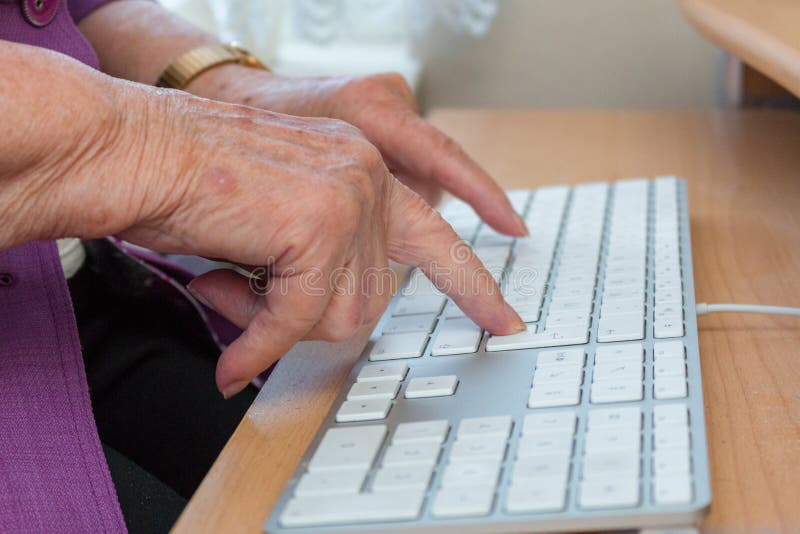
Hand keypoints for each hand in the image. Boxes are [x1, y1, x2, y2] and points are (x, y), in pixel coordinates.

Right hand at [16, 67, 524, 397]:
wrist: (131, 150)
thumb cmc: (189, 185)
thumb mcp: (275, 223)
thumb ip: (320, 263)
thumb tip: (328, 318)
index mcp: (363, 168)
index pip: (437, 235)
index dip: (473, 285)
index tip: (503, 319)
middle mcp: (367, 173)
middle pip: (373, 297)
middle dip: (308, 316)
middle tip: (248, 299)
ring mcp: (349, 195)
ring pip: (342, 313)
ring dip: (279, 322)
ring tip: (229, 286)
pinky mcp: (319, 224)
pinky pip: (299, 319)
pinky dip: (261, 345)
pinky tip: (235, 356)